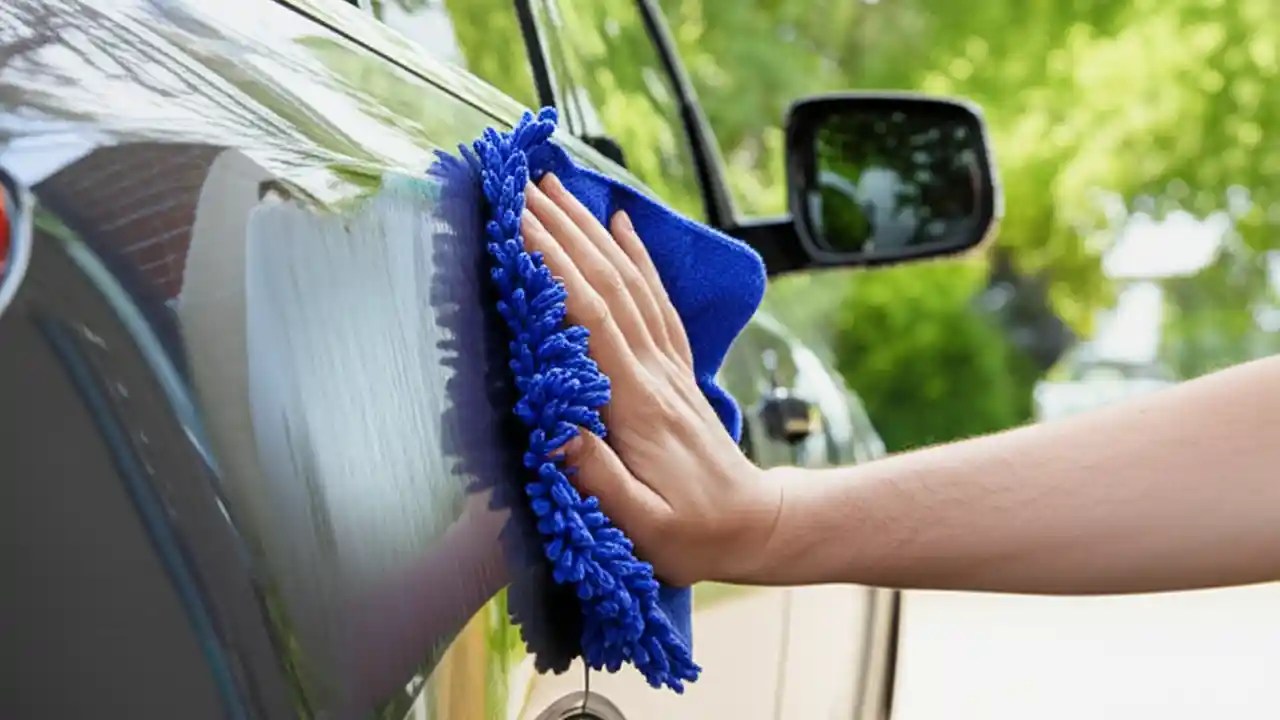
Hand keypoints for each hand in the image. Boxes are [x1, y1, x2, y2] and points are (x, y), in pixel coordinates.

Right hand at [520, 174, 781, 585]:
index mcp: (638, 406)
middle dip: (563, 229)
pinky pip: (657, 299)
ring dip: (592, 230)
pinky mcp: (677, 370)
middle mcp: (656, 373)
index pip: (591, 319)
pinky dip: (639, 256)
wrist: (757, 528)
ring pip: (631, 282)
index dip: (554, 266)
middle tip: (522, 183)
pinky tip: (623, 224)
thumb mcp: (642, 529)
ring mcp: (670, 366)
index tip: (517, 223)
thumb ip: (599, 480)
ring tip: (558, 188)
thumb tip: (554, 432)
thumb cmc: (694, 536)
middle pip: (607, 284)